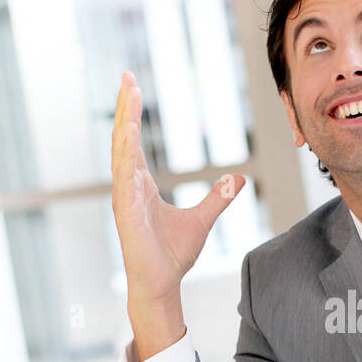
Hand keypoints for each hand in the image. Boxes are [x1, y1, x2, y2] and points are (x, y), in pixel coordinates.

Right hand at [111, 71, 244, 306]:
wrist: (163, 283)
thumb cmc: (173, 254)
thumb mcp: (203, 219)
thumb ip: (218, 198)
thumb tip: (239, 180)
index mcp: (140, 184)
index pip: (133, 142)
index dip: (132, 114)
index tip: (131, 86)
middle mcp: (128, 187)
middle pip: (123, 139)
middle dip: (124, 108)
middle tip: (126, 78)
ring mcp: (124, 199)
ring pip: (121, 155)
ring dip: (123, 127)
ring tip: (127, 101)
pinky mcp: (126, 215)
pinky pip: (124, 182)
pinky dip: (125, 160)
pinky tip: (127, 139)